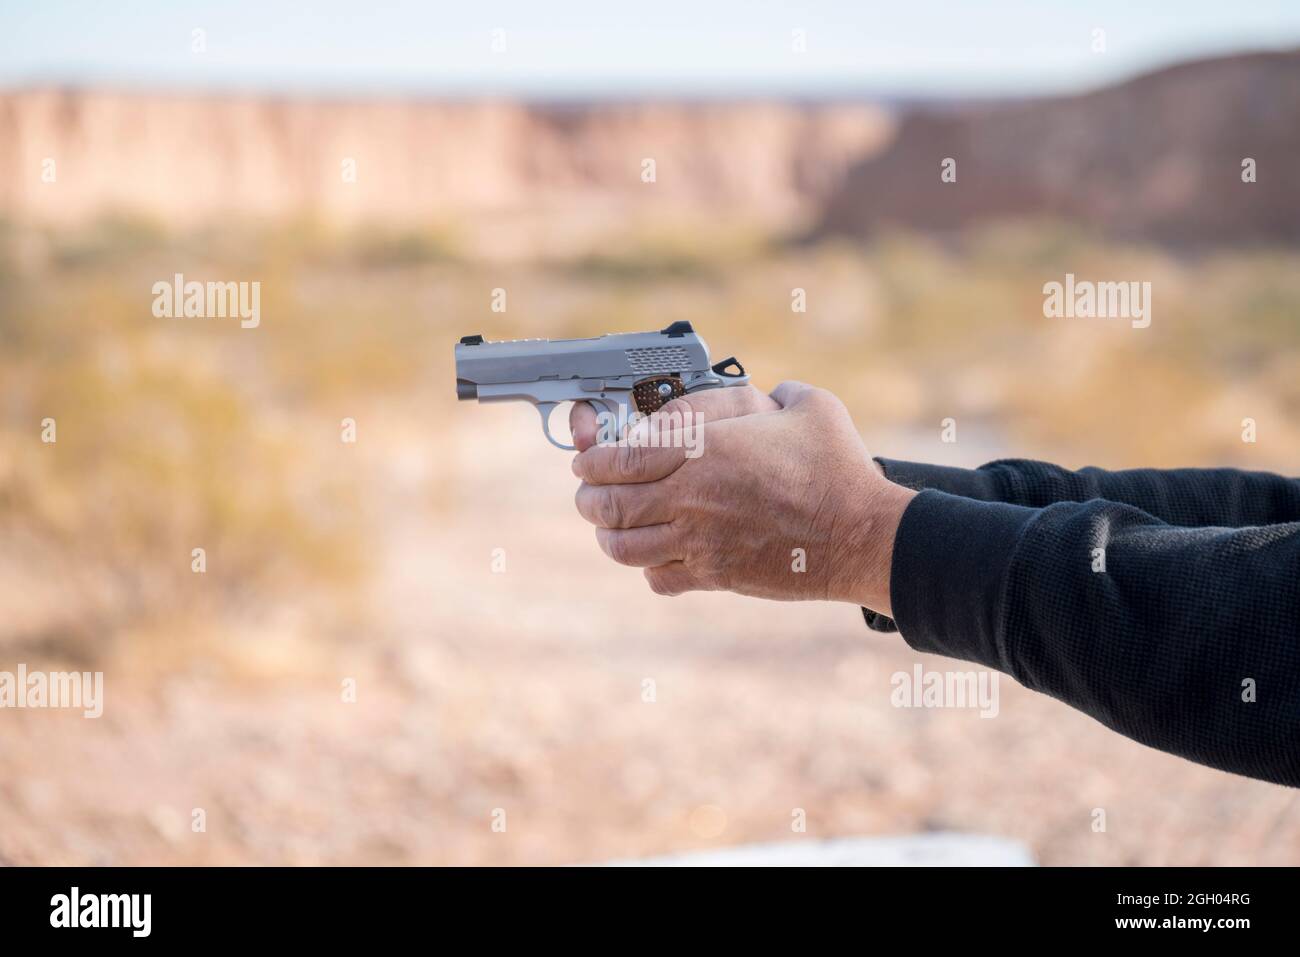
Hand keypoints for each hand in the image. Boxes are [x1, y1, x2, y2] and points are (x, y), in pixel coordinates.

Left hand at [571, 381, 914, 613]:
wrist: (861, 534)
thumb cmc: (838, 468)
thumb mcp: (808, 406)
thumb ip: (774, 392)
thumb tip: (766, 391)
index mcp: (704, 449)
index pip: (619, 457)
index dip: (591, 459)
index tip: (586, 460)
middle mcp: (691, 497)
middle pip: (609, 504)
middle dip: (589, 499)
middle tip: (590, 494)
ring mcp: (700, 541)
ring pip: (624, 547)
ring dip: (610, 537)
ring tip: (613, 529)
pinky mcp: (715, 575)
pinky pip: (659, 580)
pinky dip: (649, 572)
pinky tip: (659, 560)